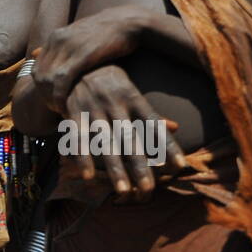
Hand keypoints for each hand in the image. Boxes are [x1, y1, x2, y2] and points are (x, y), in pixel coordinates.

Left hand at [34, 6, 147, 114]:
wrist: (128, 23)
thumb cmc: (106, 34)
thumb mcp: (78, 35)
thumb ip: (57, 46)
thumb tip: (34, 53)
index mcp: (56, 36)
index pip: (36, 67)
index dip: (40, 87)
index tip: (50, 100)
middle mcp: (58, 40)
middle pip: (40, 74)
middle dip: (44, 95)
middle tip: (55, 109)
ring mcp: (69, 46)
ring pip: (48, 79)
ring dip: (51, 98)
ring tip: (60, 110)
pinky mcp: (82, 55)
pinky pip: (62, 80)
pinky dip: (60, 96)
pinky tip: (65, 107)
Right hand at [60, 65, 186, 202]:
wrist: (73, 62)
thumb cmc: (109, 81)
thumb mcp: (130, 90)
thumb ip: (149, 112)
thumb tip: (175, 127)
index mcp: (132, 96)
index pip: (153, 124)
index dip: (167, 144)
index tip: (179, 166)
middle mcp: (114, 102)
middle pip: (129, 138)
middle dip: (139, 165)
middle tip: (149, 189)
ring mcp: (92, 107)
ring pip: (105, 142)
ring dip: (114, 167)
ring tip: (122, 190)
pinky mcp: (72, 111)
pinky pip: (78, 137)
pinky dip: (82, 156)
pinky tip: (89, 176)